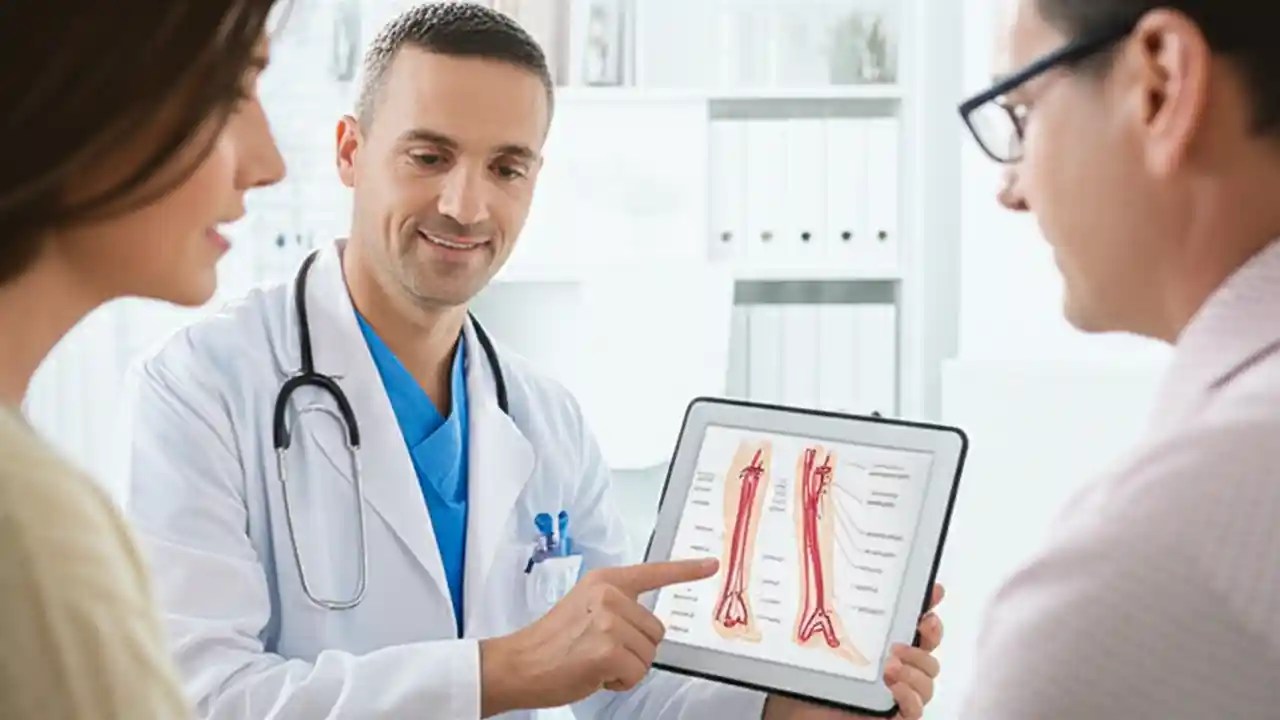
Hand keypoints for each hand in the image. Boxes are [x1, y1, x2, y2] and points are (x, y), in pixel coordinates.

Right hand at [478, 558, 718, 716]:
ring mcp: (609, 622)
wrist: (519, 665)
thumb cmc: (550, 645)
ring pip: (648, 655)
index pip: (653, 572)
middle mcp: (609, 596)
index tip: (711, 565)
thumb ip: (615, 607)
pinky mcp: (608, 650)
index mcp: (604, 581)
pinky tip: (594, 674)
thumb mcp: (584, 609)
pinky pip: (636, 674)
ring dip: (626, 667)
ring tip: (592, 662)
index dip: (686, 570)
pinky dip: (619, 683)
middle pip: (655, 631)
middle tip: (598, 651)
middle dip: (634, 649)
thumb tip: (645, 626)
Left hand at [762, 584, 945, 719]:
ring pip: (928, 679)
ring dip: (917, 668)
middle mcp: (892, 668)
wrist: (798, 719)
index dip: (928, 606)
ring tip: (891, 665)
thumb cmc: (806, 683)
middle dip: (932, 634)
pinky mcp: (895, 717)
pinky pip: (917, 709)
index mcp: (879, 646)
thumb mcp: (816, 644)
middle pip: (929, 649)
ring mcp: (896, 694)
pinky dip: (911, 697)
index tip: (933, 591)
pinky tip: (894, 688)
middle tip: (919, 626)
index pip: (912, 624)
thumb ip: (826, 616)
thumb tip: (824, 578)